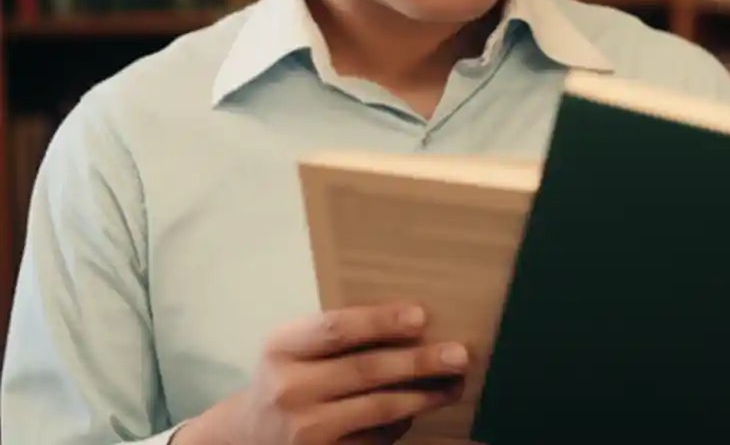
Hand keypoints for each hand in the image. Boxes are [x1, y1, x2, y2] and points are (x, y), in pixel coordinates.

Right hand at [174, 301, 468, 444]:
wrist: (250, 434)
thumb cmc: (289, 377)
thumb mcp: (296, 348)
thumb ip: (338, 335)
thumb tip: (416, 323)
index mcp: (282, 348)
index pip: (335, 329)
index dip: (380, 321)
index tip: (421, 316)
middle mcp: (289, 390)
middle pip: (366, 370)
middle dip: (419, 362)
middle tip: (459, 354)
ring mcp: (305, 431)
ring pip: (379, 409)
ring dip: (424, 396)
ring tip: (455, 383)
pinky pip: (377, 438)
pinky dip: (403, 423)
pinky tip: (421, 409)